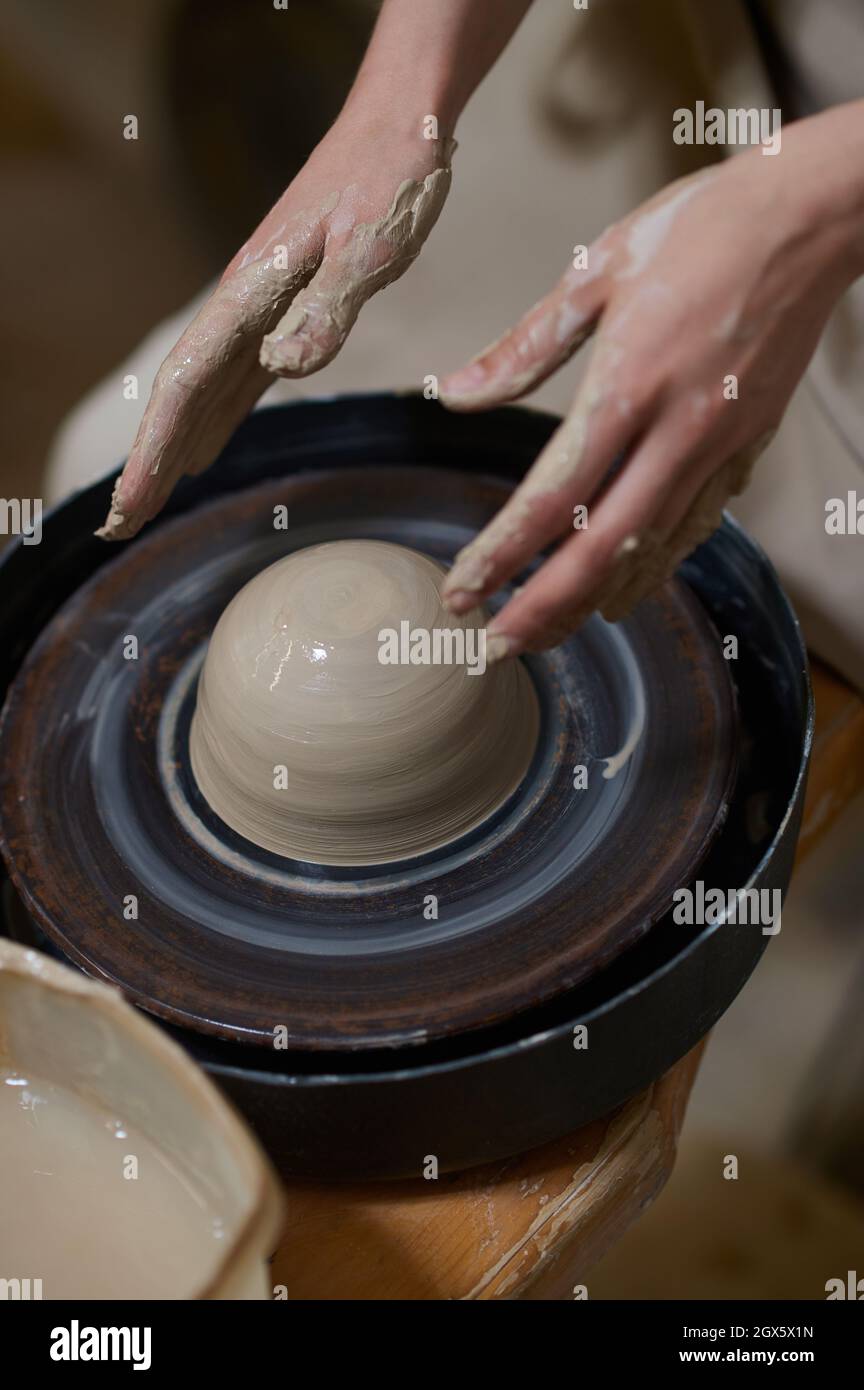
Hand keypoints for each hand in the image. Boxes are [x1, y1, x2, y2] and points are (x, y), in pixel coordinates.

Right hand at [98, 115, 453, 538]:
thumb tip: (281, 369)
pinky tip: (208, 447)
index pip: (187, 382)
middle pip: (181, 395)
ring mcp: (261, 305)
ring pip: (205, 389)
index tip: (131, 504)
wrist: (400, 120)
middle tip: (122, 524)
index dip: (154, 447)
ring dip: (175, 445)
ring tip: (152, 500)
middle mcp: (244, 302)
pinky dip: (217, 417)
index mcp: (253, 290)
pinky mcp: (286, 305)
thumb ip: (329, 309)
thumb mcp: (372, 243)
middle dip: (149, 462)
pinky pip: (239, 375)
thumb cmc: (392, 173)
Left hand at [438, 125, 863, 657]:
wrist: (811, 217)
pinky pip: (695, 526)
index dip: (502, 555)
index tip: (462, 591)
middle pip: (602, 547)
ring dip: (595, 599)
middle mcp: (678, 429)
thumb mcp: (594, 273)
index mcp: (628, 382)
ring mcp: (720, 444)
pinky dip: (654, 567)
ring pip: (653, 549)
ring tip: (547, 632)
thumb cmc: (700, 228)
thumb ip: (522, 347)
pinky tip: (623, 590)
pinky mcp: (748, 446)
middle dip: (544, 605)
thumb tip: (453, 397)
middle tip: (496, 645)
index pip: (552, 496)